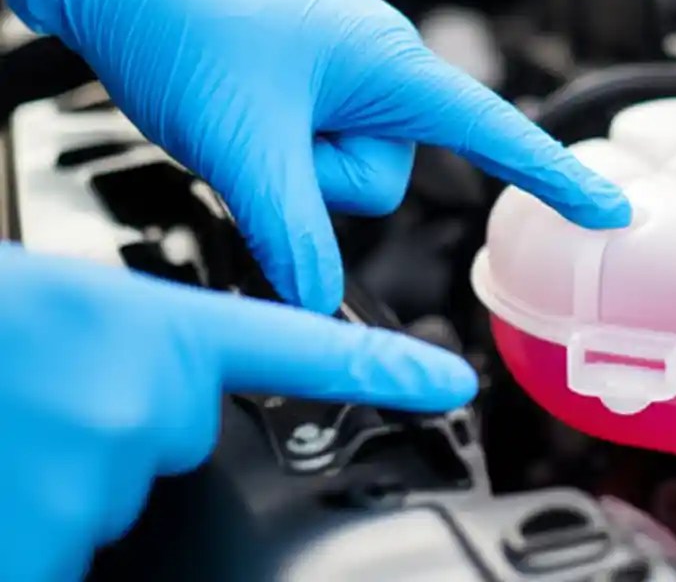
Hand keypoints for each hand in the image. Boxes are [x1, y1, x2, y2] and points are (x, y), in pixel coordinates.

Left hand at [0, 0, 630, 312]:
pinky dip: (281, 148)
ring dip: (292, 164)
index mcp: (390, 63)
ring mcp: (343, 73)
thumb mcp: (242, 141)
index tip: (610, 211)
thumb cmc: (185, 20)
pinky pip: (317, 143)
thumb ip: (290, 230)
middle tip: (260, 137)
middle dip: (322, 179)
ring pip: (344, 170)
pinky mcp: (311, 81)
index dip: (556, 177)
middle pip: (387, 176)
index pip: (494, 131)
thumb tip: (315, 300)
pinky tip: (244, 111)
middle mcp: (379, 66)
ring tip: (243, 115)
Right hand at [0, 244, 478, 580]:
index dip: (383, 371)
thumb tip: (167, 409)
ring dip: (64, 475)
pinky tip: (12, 479)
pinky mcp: (45, 543)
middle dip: (120, 426)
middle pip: (172, 436)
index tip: (450, 383)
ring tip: (9, 427)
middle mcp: (142, 406)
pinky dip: (39, 523)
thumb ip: (138, 353)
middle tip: (40, 395)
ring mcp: (96, 482)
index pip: (298, 349)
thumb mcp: (65, 309)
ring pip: (113, 495)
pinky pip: (66, 546)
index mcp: (150, 328)